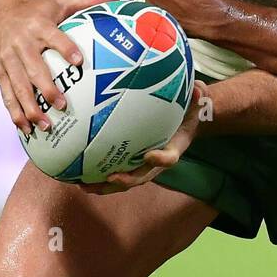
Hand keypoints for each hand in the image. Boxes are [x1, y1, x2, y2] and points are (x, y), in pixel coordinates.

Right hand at [0, 0, 121, 133]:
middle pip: (33, 67)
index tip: (79, 61)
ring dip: (29, 107)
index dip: (65, 47)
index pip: (53, 36)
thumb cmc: (38, 9)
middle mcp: (21, 43)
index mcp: (38, 25)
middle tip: (62, 105)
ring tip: (45, 125)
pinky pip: (6, 94)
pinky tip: (25, 128)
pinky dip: (14, 112)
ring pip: (17, 85)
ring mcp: (7, 59)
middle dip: (46, 87)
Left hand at [80, 81, 207, 194]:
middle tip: (111, 178)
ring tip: (84, 186)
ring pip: (125, 180)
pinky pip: (114, 173)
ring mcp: (143, 165)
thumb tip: (199, 90)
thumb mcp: (197, 103)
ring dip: (105, 186)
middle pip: (142, 177)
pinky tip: (77, 176)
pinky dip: (97, 177)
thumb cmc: (188, 113)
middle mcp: (157, 162)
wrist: (183, 123)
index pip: (170, 157)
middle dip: (126, 180)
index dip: (160, 159)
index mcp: (174, 148)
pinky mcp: (131, 163)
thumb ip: (198, 97)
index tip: (149, 155)